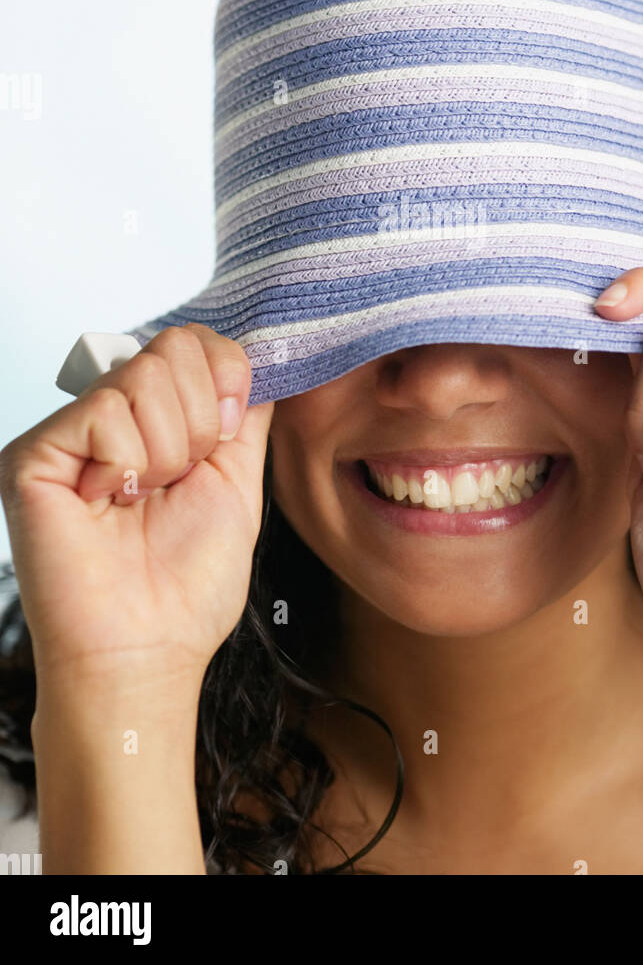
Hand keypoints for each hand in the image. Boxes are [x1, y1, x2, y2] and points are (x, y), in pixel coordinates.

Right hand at [0, 324, 273, 686]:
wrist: (147, 646)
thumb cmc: (187, 583)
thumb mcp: (238, 480)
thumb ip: (247, 412)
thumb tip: (262, 355)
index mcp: (158, 418)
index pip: (195, 341)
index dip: (226, 379)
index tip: (223, 438)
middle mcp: (111, 415)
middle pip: (174, 347)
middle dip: (200, 422)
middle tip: (175, 482)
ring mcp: (71, 432)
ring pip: (143, 375)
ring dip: (167, 451)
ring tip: (141, 499)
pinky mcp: (36, 453)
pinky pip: (106, 411)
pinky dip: (128, 463)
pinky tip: (109, 503)